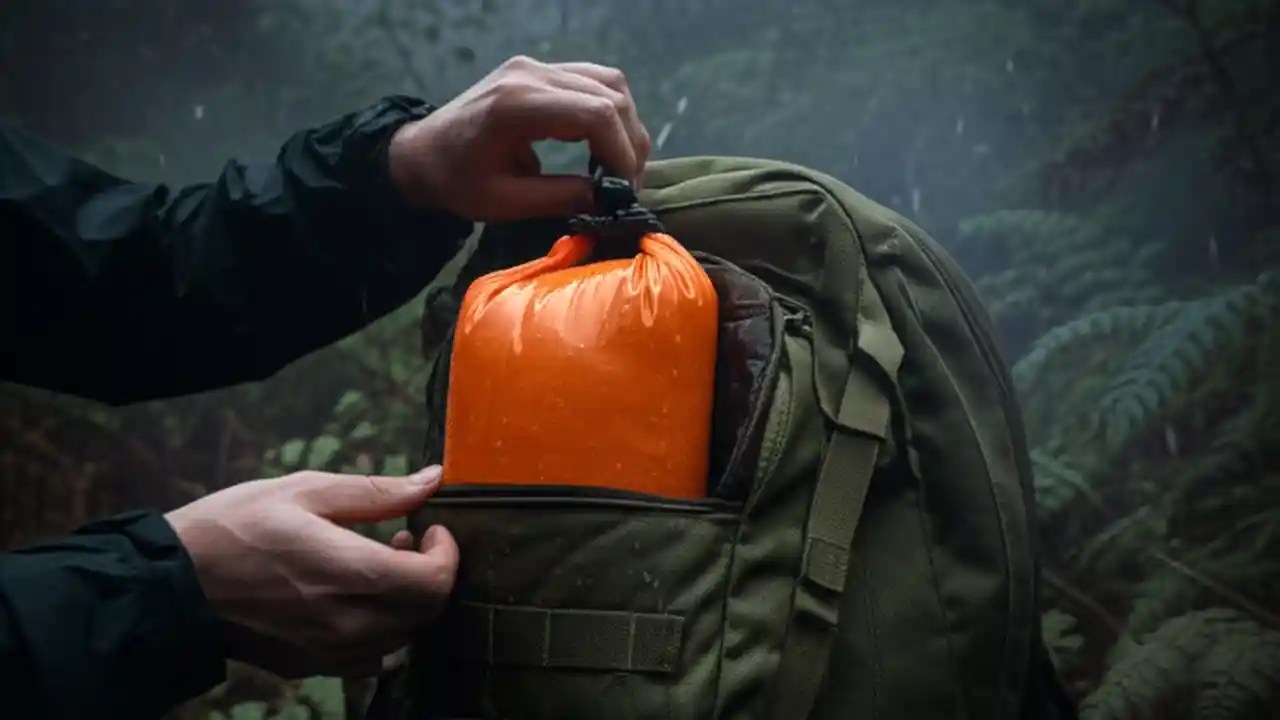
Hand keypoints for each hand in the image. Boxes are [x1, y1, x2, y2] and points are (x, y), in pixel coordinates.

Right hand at [164, 465, 457, 677]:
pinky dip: (380, 629)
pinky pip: (369, 657)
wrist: (169, 587)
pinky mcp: (311, 666)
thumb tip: (432, 480)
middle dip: (429, 574)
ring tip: (378, 563)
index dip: (447, 555)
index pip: (434, 583)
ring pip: (402, 637)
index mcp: (348, 574)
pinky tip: (354, 598)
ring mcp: (329, 652)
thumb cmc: (234, 527)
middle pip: (425, 613)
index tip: (432, 528)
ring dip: (406, 601)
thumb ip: (376, 492)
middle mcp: (346, 623)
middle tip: (405, 538)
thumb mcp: (303, 492)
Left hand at [389, 55, 651, 221]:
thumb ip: (560, 198)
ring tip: (621, 166)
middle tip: (626, 185)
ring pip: (609, 82)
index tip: (623, 190)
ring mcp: (536, 65)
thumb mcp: (504, 202)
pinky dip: (611, 111)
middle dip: (630, 143)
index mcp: (516, 104)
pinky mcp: (540, 69)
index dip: (621, 152)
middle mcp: (531, 73)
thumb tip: (610, 201)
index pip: (596, 113)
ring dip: (626, 125)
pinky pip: (593, 80)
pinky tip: (605, 144)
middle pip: (610, 95)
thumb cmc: (455, 181)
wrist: (422, 152)